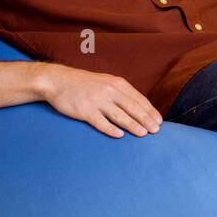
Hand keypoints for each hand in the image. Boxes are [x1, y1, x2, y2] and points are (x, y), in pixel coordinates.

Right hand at [38, 64, 163, 138]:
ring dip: (133, 125)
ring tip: (144, 134)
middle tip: (156, 131)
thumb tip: (139, 106)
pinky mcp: (84, 110)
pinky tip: (120, 135)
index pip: (138, 99)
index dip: (150, 111)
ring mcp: (97, 100)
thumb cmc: (84, 83)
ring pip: (119, 115)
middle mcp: (109, 91)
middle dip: (146, 119)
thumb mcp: (106, 81)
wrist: (57, 80)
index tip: (159, 121)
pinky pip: (100, 122)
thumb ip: (121, 92)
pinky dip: (111, 129)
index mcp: (117, 83)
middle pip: (132, 107)